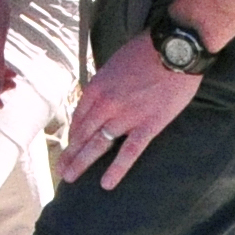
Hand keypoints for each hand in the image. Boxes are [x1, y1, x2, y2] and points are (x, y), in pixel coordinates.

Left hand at [59, 31, 203, 189]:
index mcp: (97, 87)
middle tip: (61, 170)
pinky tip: (106, 184)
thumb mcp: (115, 62)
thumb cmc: (146, 50)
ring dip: (82, 163)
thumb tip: (102, 96)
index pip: (79, 116)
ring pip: (99, 145)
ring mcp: (126, 117)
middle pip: (83, 133)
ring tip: (70, 178)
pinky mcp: (148, 126)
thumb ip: (106, 83)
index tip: (70, 145)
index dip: (73, 133)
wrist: (174, 49)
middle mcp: (106, 104)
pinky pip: (129, 152)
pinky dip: (117, 169)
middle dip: (70, 153)